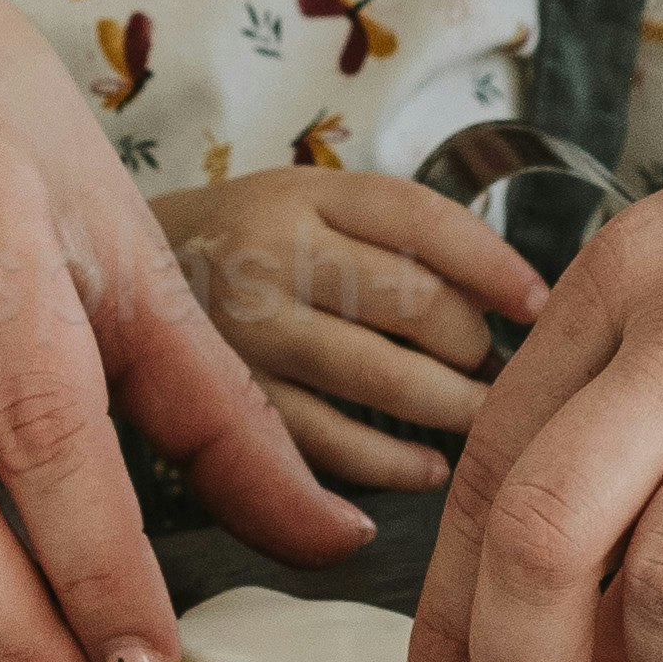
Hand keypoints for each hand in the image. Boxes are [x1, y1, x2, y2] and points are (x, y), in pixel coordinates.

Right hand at [148, 164, 549, 503]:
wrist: (123, 277)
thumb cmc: (251, 242)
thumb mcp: (311, 201)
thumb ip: (393, 235)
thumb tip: (514, 297)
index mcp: (302, 194)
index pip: (420, 220)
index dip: (494, 264)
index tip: (539, 302)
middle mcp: (269, 257)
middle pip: (413, 303)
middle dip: (474, 343)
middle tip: (496, 363)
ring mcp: (249, 335)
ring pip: (385, 380)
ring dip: (453, 408)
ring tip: (482, 414)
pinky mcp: (234, 403)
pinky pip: (336, 446)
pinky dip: (397, 466)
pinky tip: (431, 467)